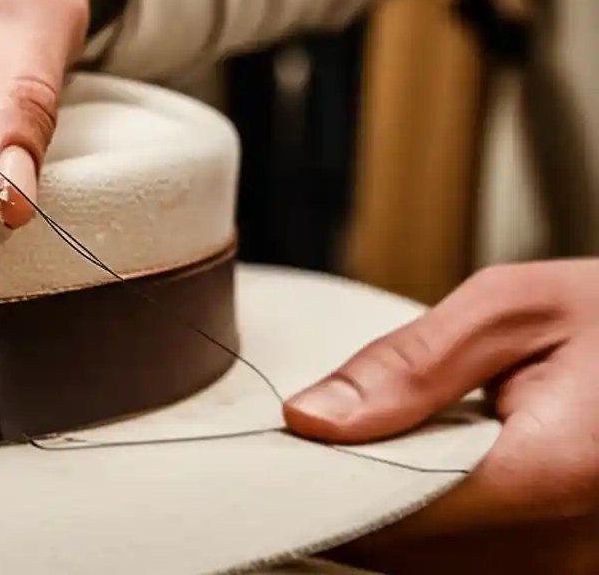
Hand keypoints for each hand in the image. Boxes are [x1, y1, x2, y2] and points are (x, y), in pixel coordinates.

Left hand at [284, 259, 598, 573]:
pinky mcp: (564, 569)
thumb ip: (411, 365)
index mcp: (554, 475)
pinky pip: (463, 565)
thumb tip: (309, 418)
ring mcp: (570, 569)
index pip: (392, 513)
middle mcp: (567, 550)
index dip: (323, 482)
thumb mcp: (517, 308)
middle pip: (401, 553)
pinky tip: (425, 473)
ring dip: (385, 516)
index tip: (287, 443)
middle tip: (324, 435)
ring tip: (383, 446)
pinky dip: (428, 526)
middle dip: (346, 497)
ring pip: (426, 567)